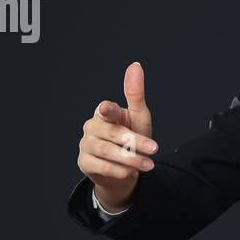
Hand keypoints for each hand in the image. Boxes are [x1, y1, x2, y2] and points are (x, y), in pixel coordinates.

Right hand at [76, 61, 157, 211]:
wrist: (124, 170)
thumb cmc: (132, 138)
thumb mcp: (139, 117)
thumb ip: (135, 94)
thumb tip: (135, 65)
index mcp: (105, 113)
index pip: (107, 110)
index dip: (108, 110)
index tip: (107, 109)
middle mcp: (92, 127)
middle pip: (112, 134)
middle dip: (134, 142)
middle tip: (154, 149)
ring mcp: (86, 145)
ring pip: (106, 151)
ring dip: (130, 159)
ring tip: (148, 165)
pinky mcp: (85, 163)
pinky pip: (101, 167)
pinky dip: (118, 171)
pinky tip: (131, 173)